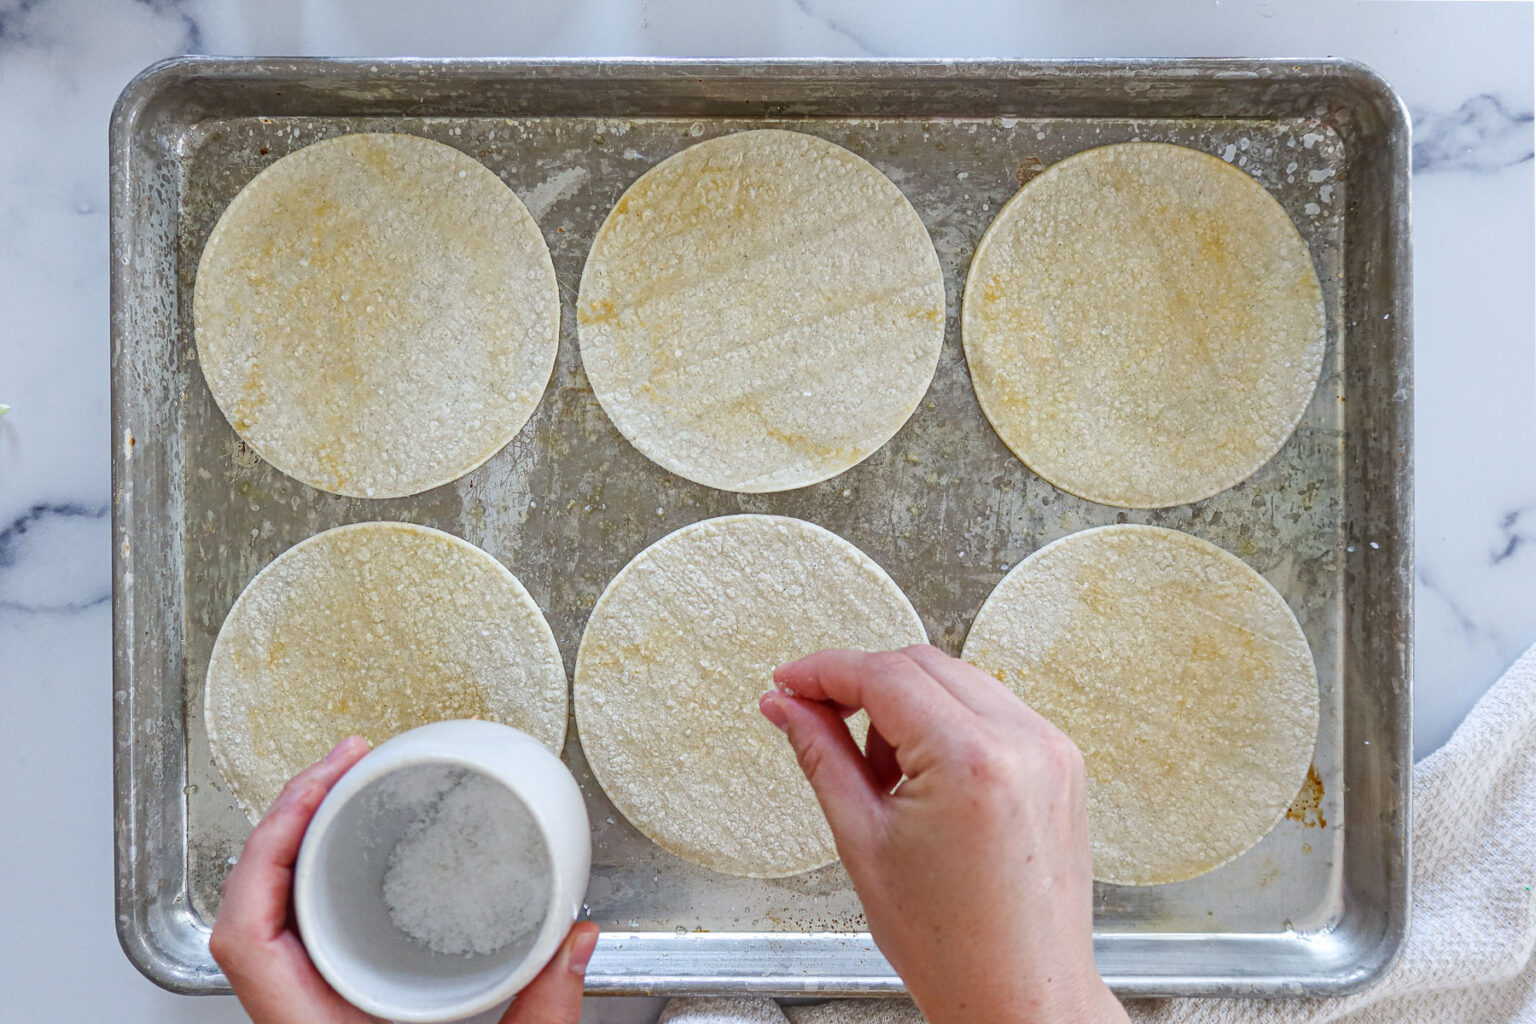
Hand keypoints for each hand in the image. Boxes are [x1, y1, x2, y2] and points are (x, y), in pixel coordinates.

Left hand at [211, 735, 599, 1023]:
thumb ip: (539, 1011)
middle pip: (248, 905)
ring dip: (297, 850)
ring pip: (269, 921)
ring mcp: (306, 1017)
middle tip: (344, 763)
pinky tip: (353, 862)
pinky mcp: (330, 1017)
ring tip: (344, 793)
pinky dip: (318, 887)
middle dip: (288, 820)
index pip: (244, 931)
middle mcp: (292, 1021)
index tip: (321, 787)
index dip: (267, 847)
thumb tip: (576, 941)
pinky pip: (302, 940)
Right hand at [761, 647, 1129, 1023]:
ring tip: (881, 777)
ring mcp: (1051, 749)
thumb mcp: (863, 842)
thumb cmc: (950, 945)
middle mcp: (1022, 742)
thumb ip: (822, 756)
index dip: (824, 672)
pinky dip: (948, 723)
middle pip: (922, 664)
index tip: (788, 683)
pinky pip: (992, 709)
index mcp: (971, 761)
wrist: (1022, 996)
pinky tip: (924, 778)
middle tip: (816, 718)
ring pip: (958, 680)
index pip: (884, 675)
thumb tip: (787, 706)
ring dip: (906, 705)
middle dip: (862, 684)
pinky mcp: (1062, 762)